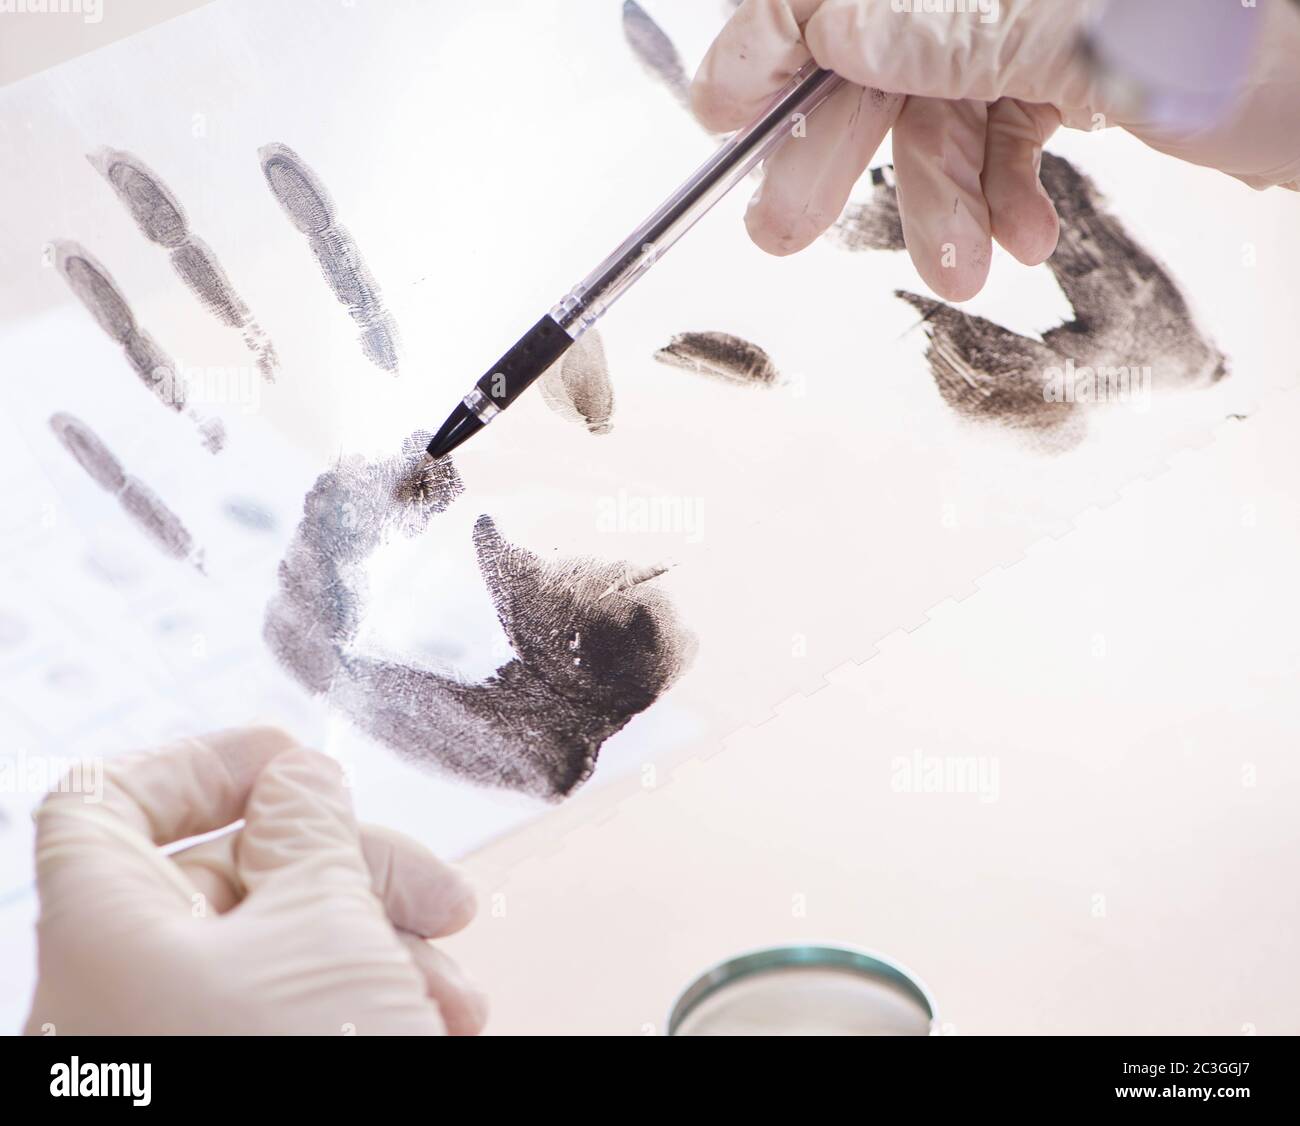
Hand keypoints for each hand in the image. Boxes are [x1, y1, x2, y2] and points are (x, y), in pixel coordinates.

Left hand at [24, 727, 485, 1035]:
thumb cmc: (301, 1070)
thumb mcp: (323, 925)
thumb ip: (305, 828)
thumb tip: (296, 781)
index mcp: (104, 934)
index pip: (104, 801)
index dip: (201, 763)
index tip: (293, 762)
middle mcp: (120, 993)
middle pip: (225, 874)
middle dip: (347, 868)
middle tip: (434, 890)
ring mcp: (175, 1047)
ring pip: (274, 947)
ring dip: (381, 940)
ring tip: (452, 985)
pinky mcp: (234, 1075)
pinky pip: (288, 1010)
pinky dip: (367, 997)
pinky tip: (438, 1021)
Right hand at [692, 0, 1299, 299]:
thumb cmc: (1192, 21)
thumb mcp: (990, 13)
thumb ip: (873, 23)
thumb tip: (770, 56)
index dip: (768, 49)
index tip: (725, 118)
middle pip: (876, 51)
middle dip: (836, 152)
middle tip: (785, 227)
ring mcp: (1033, 14)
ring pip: (941, 113)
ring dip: (939, 204)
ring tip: (955, 267)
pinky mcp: (1077, 63)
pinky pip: (1006, 134)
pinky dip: (1002, 197)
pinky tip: (1017, 236)